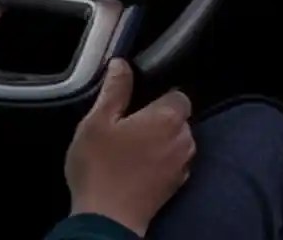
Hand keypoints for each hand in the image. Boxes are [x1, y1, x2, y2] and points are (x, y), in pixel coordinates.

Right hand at [65, 59, 195, 236]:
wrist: (108, 218)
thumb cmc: (100, 167)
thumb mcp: (97, 122)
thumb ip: (115, 90)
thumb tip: (121, 64)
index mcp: (168, 117)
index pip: (178, 95)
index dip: (158, 97)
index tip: (136, 106)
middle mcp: (184, 137)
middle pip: (179, 118)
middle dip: (159, 120)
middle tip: (128, 129)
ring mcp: (184, 162)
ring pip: (178, 140)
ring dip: (162, 141)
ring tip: (131, 150)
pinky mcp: (179, 183)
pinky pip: (175, 161)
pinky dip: (162, 161)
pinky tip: (139, 168)